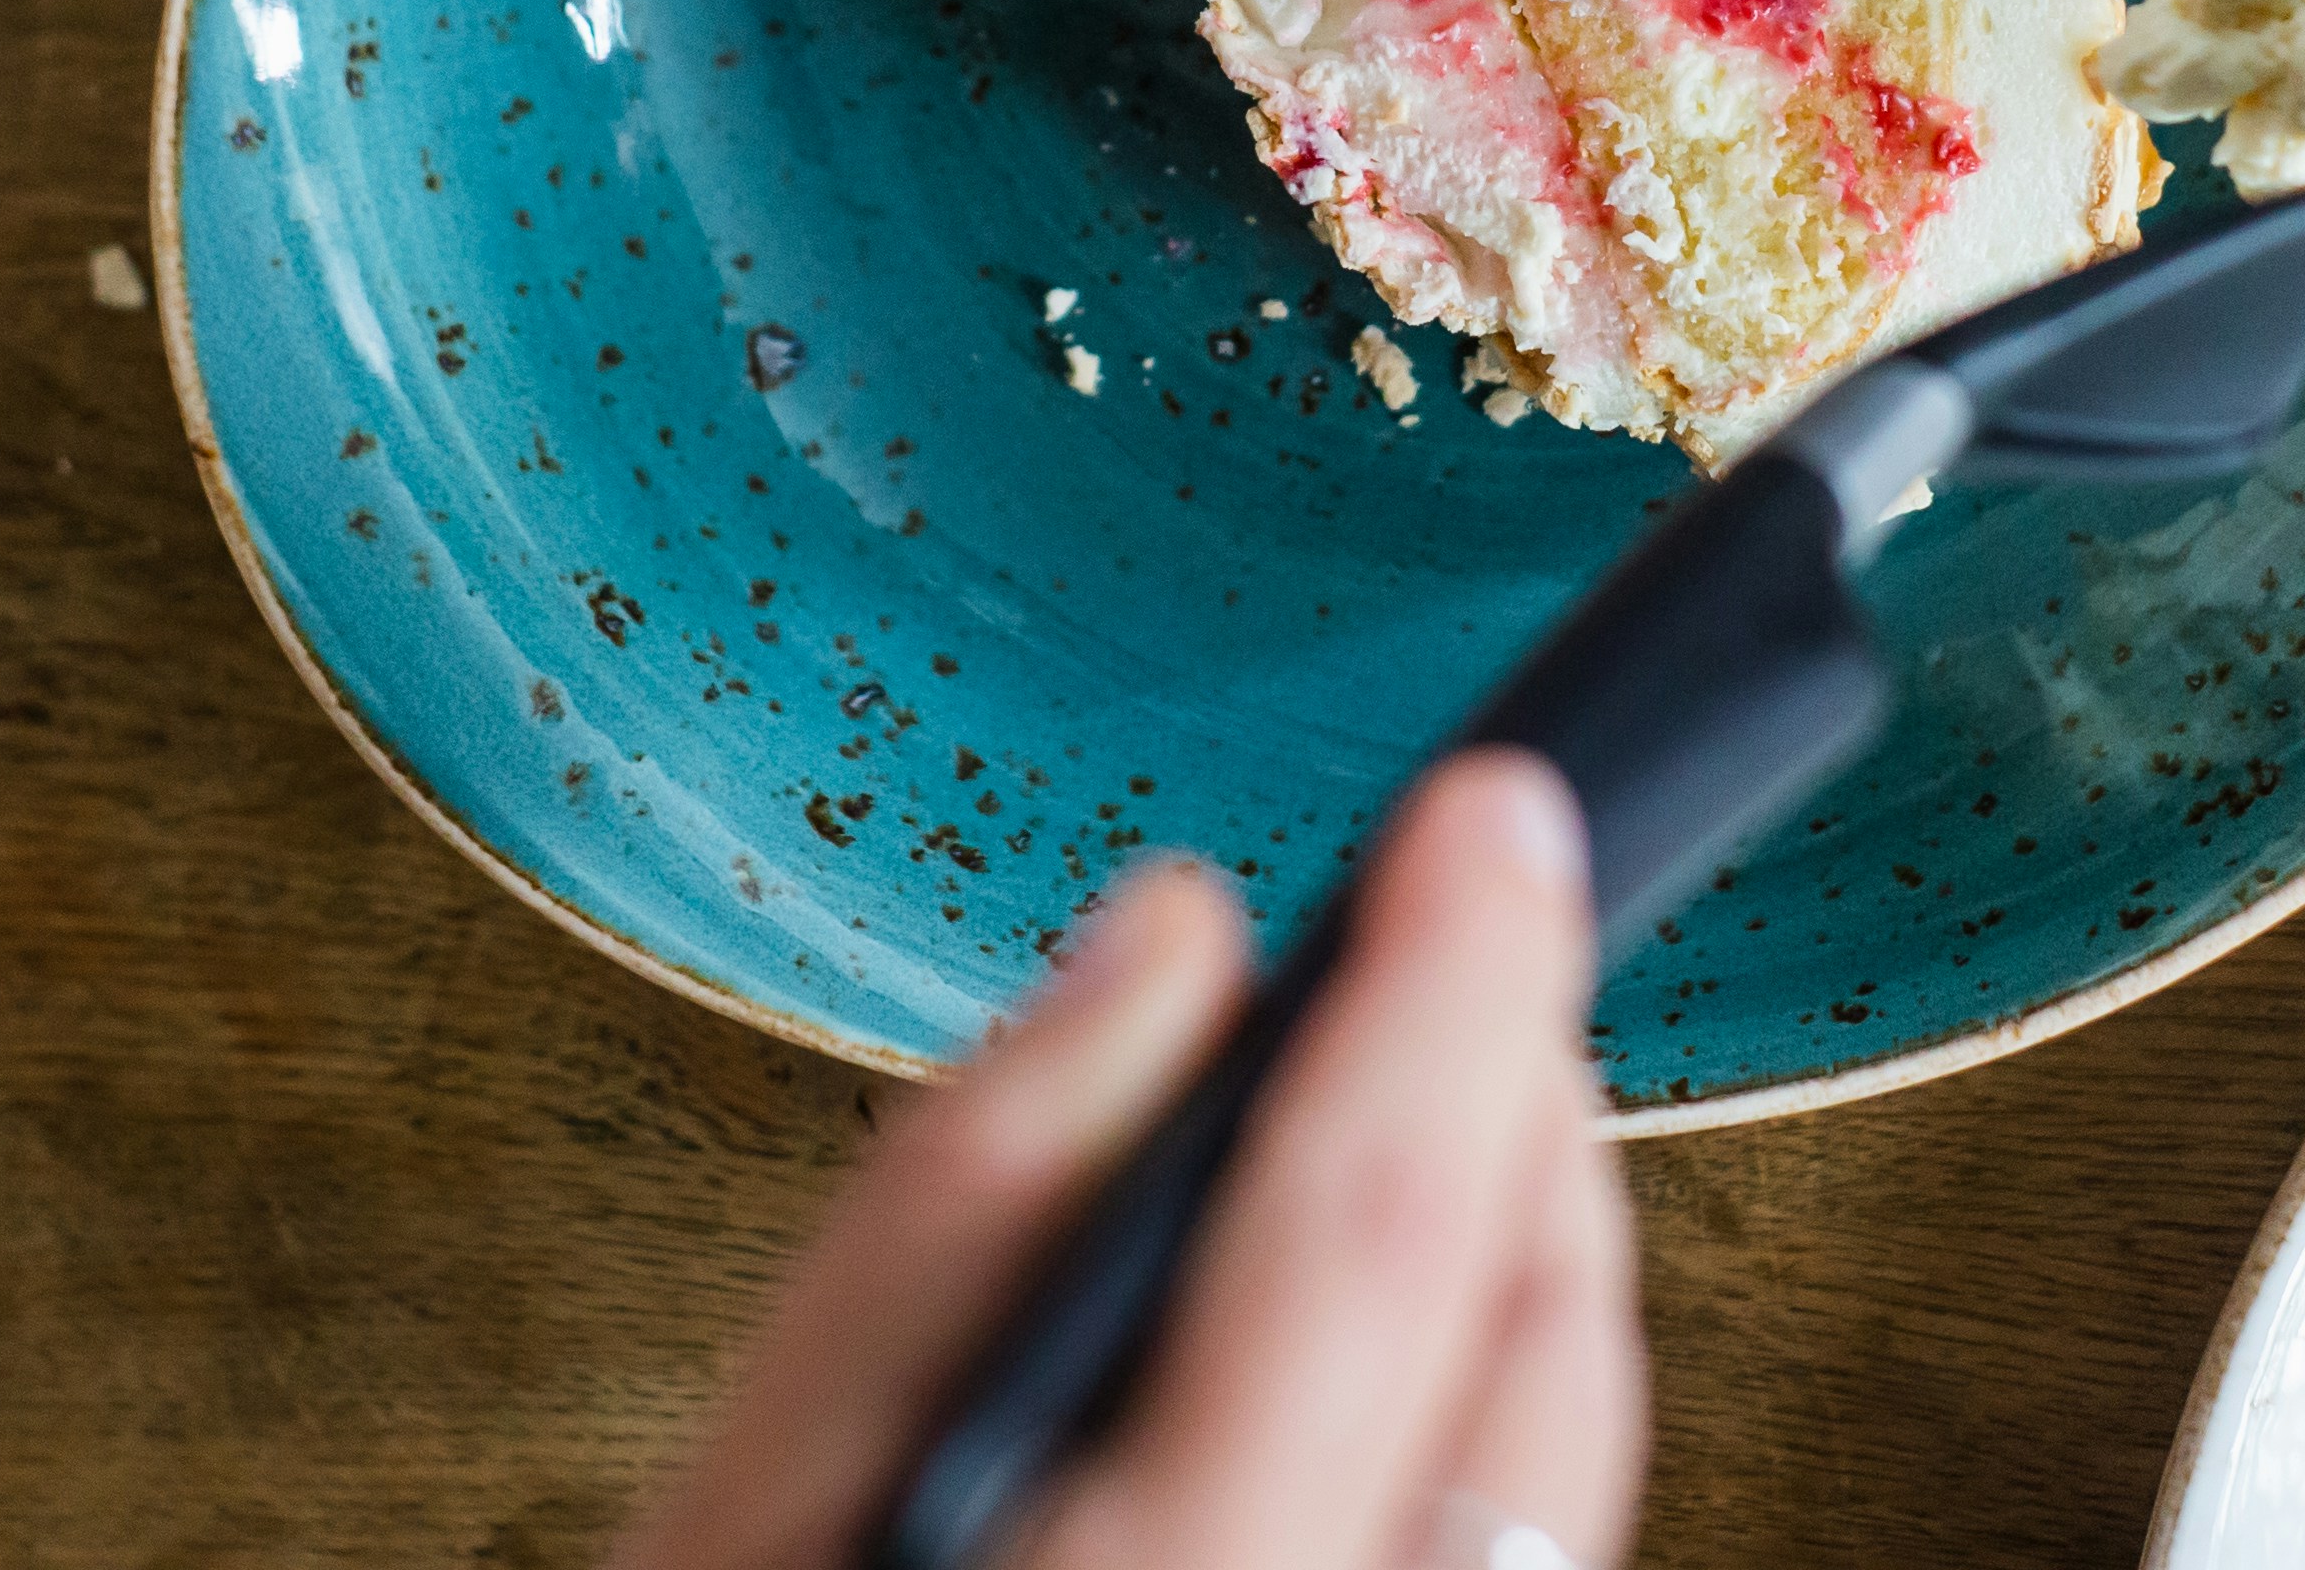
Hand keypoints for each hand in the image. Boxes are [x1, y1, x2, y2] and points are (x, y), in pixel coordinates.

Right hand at [613, 751, 1643, 1569]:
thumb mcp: (741, 1521)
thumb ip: (954, 1220)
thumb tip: (1169, 944)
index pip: (1381, 1233)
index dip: (1460, 982)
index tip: (1500, 805)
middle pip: (1543, 1368)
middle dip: (1528, 1109)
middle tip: (1457, 936)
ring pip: (1563, 1492)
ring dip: (1526, 1282)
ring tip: (1413, 1120)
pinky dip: (1481, 1438)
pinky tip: (1377, 1368)